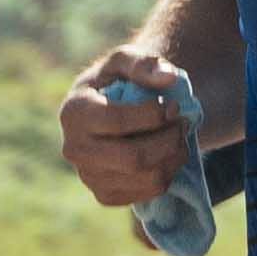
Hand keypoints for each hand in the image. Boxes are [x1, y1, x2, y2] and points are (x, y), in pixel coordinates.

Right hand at [58, 44, 196, 209]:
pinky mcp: (104, 195)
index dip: (154, 116)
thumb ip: (145, 63)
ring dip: (174, 157)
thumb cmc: (115, 81)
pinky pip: (146, 194)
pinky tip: (168, 154)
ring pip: (146, 178)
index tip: (174, 106)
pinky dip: (167, 174)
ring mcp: (87, 176)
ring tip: (179, 137)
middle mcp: (74, 149)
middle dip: (169, 141)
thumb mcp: (125, 60)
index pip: (118, 122)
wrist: (104, 109)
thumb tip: (169, 79)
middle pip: (134, 159)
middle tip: (182, 125)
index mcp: (74, 112)